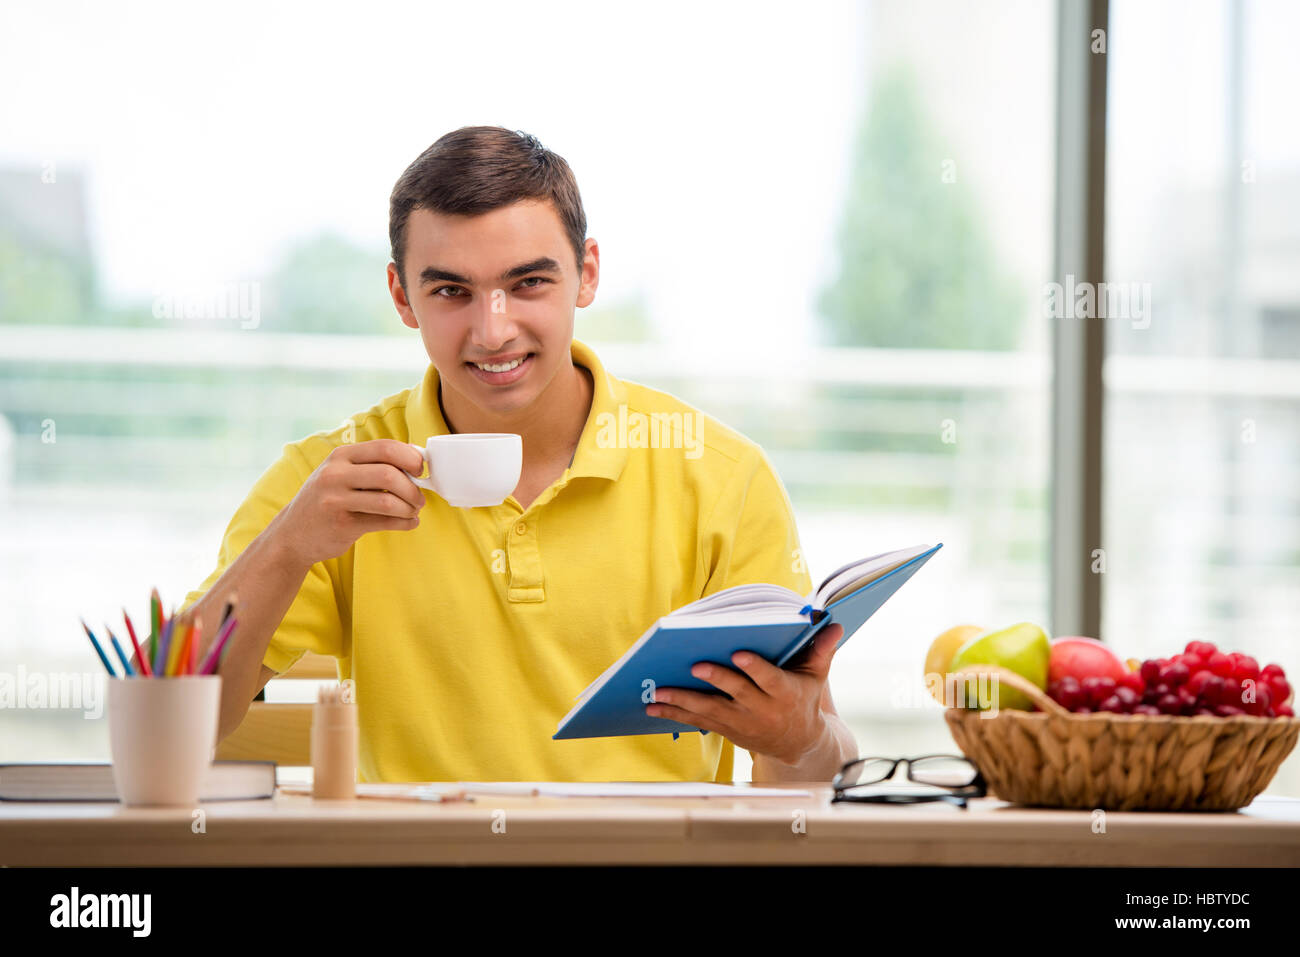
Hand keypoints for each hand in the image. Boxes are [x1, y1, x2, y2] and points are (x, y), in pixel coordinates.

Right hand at [275, 439, 426, 566]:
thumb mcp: (341, 473)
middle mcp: (335, 475)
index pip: (384, 447)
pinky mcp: (342, 525)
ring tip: (414, 511)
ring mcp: (336, 500)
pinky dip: (405, 523)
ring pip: (388, 502)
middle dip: (413, 488)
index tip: (421, 470)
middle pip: (389, 475)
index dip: (410, 458)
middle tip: (420, 498)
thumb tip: (417, 457)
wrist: (292, 534)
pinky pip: (384, 522)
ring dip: (410, 508)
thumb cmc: (328, 499)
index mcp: (340, 456)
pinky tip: (409, 523)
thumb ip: (372, 464)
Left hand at [646, 623, 844, 766]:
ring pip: (709, 711)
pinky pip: (697, 722)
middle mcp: (760, 710)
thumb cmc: (803, 699)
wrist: (797, 743)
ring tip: (658, 691)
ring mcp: (741, 723)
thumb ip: (821, 650)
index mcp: (783, 693)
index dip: (754, 668)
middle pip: (735, 694)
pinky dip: (674, 715)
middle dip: (715, 681)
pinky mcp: (725, 730)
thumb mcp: (816, 676)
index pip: (769, 679)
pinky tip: (653, 706)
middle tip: (694, 666)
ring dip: (682, 701)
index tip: (739, 654)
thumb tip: (834, 624)